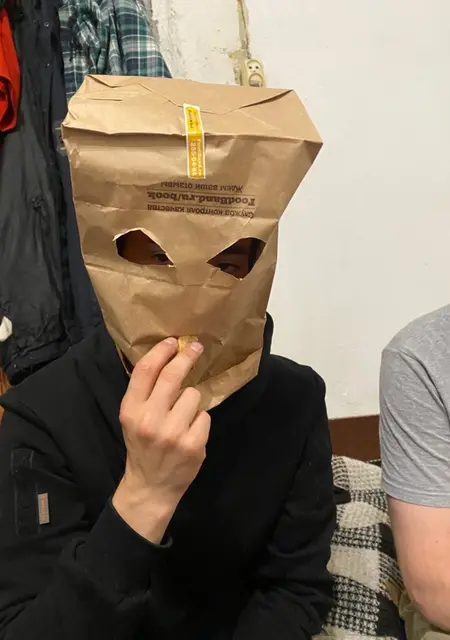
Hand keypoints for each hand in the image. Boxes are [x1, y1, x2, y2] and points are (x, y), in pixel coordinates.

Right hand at [112, 337, 209, 542]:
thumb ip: (144, 392)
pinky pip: (205, 416)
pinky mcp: (193, 445)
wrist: (151, 487)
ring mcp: (173, 433)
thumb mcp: (132, 418)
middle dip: (187, 357)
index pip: (146, 370)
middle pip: (172, 376)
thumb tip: (165, 358)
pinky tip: (190, 432)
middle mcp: (150, 420)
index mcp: (131, 410)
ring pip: (193, 395)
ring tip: (183, 417)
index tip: (173, 342)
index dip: (162, 351)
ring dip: (192, 401)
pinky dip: (200, 421)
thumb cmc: (142, 446)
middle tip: (196, 347)